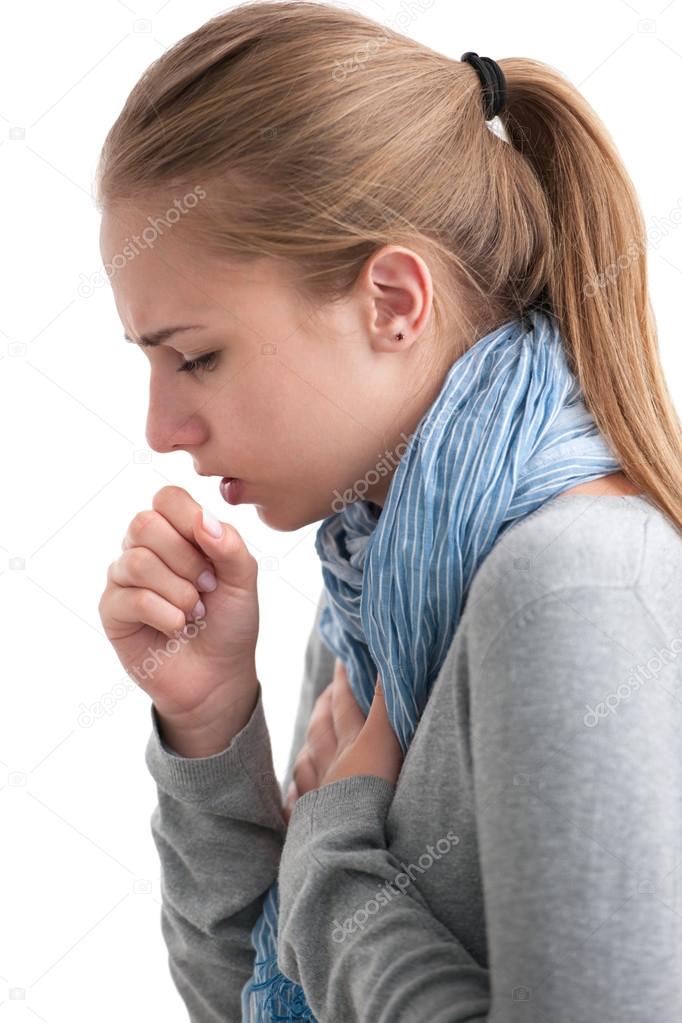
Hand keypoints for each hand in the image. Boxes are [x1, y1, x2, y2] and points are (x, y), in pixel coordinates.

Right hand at [98, 486, 259, 750]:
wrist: (218, 675)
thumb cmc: (230, 622)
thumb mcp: (244, 580)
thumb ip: (231, 546)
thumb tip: (204, 519)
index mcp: (176, 531)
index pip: (167, 498)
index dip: (191, 521)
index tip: (215, 555)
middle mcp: (145, 548)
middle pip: (144, 523)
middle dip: (185, 559)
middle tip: (206, 586)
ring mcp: (123, 577)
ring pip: (138, 561)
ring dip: (178, 592)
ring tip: (193, 612)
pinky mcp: (112, 610)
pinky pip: (131, 597)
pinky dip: (165, 615)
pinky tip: (176, 627)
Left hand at [282, 659, 403, 822]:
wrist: (346, 845)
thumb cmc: (373, 794)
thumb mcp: (386, 743)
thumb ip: (387, 707)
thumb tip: (388, 666)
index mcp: (350, 745)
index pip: (344, 705)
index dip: (344, 682)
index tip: (343, 661)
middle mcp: (328, 765)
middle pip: (321, 729)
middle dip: (324, 706)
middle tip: (327, 692)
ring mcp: (316, 795)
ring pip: (306, 762)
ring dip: (309, 746)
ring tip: (312, 740)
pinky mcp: (308, 824)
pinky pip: (297, 805)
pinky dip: (297, 795)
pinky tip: (295, 796)